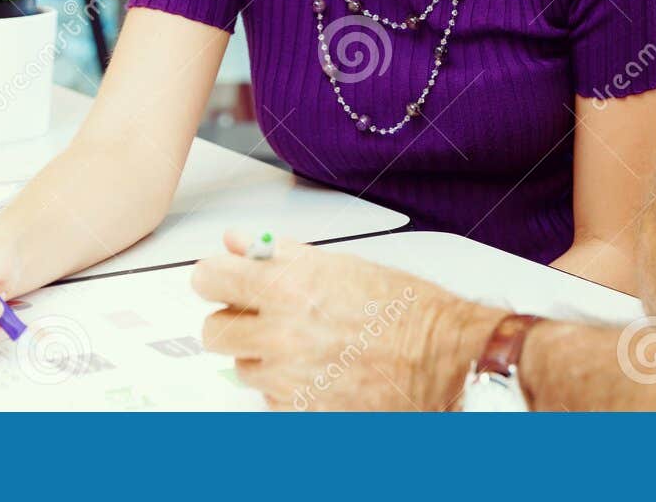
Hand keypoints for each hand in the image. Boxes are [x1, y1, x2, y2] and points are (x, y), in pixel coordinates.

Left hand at [192, 229, 501, 410]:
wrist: (445, 359)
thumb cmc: (408, 310)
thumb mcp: (342, 265)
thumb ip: (282, 255)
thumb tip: (240, 243)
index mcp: (288, 287)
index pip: (210, 280)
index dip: (214, 277)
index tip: (222, 278)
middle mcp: (280, 334)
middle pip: (213, 331)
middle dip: (231, 320)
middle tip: (259, 314)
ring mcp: (287, 378)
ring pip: (241, 367)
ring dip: (260, 355)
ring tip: (302, 343)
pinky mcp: (300, 411)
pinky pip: (270, 398)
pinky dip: (284, 387)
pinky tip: (318, 370)